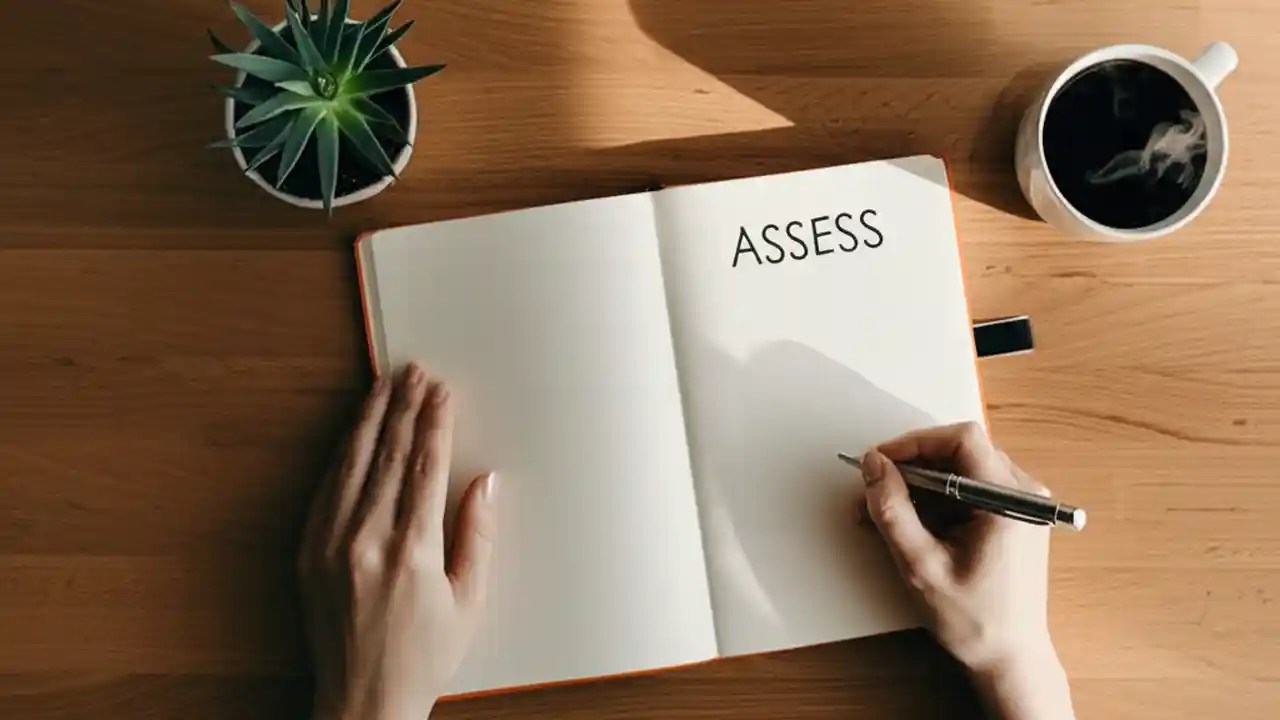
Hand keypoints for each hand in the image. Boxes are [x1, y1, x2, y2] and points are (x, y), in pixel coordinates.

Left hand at [299, 364, 496, 719]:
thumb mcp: (469, 601)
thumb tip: (485, 481)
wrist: (361, 700)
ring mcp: (330, 544)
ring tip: (384, 385)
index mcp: (412, 552)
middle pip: (388, 455)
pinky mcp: (308, 552)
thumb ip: (478, 535)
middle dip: (404, 407)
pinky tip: (354, 430)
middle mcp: (366, 541)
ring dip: (370, 418)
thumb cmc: (422, 657)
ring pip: (352, 463)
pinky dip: (342, 452)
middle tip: (415, 372)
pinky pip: (326, 487)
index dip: (434, 423)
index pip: (424, 467)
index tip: (442, 393)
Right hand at [859, 422, 1073, 719]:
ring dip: (919, 484)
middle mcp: (1023, 493)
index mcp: (1010, 501)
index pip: (962, 439)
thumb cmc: (975, 621)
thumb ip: (893, 511)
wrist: (1010, 658)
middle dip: (910, 466)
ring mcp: (1020, 503)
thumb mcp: (921, 567)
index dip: (914, 442)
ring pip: (960, 468)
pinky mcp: (1011, 515)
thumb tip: (873, 465)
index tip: (880, 461)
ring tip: (884, 514)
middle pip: (959, 450)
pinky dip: (935, 499)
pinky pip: (968, 488)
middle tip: (874, 491)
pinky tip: (910, 523)